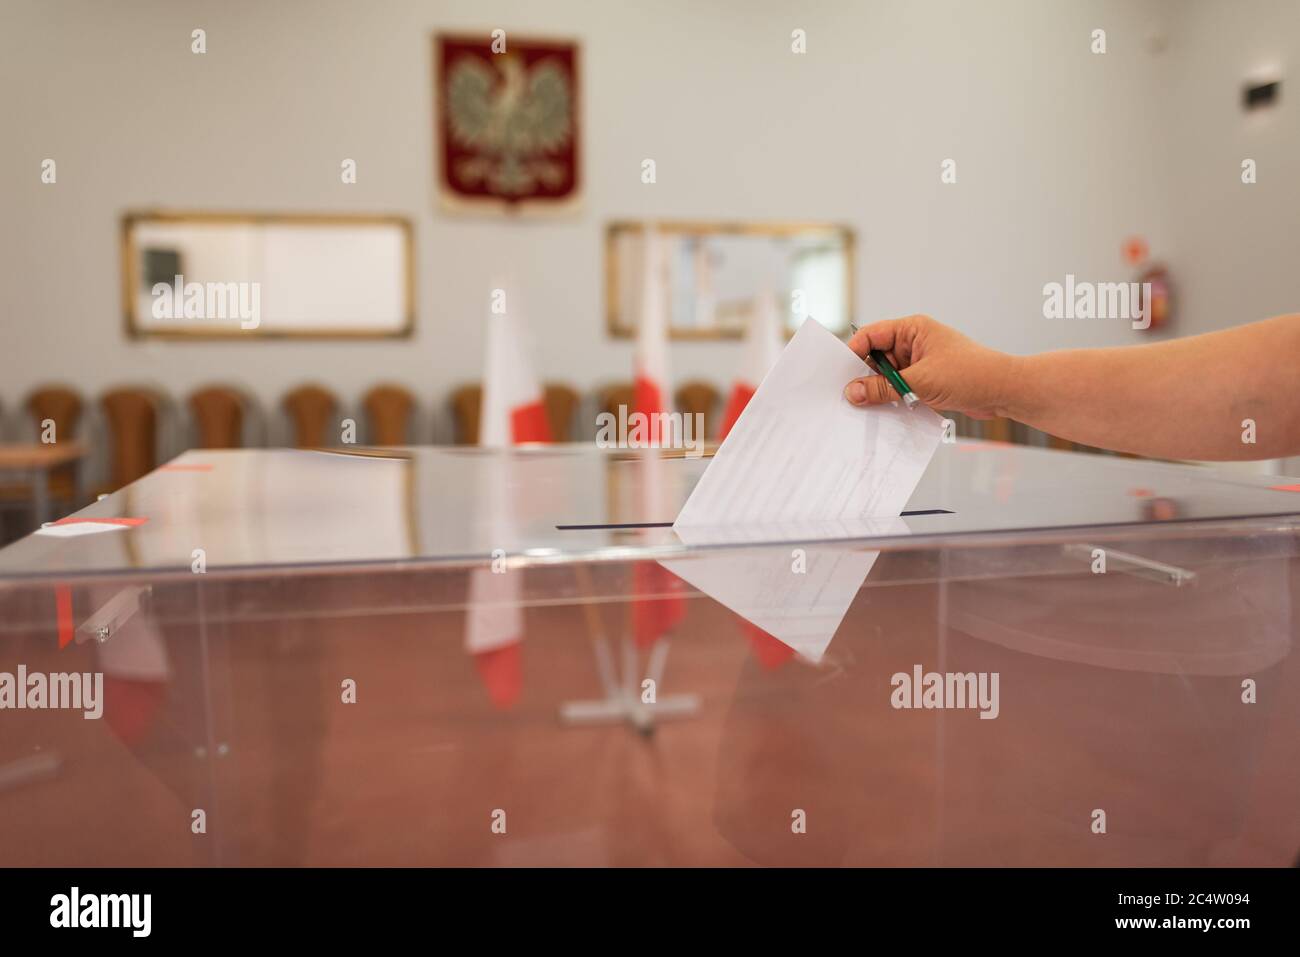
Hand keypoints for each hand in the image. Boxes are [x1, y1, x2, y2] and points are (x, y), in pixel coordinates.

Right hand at [844, 314, 1015, 418]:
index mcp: (912, 329)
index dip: (853, 353)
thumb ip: (883, 388)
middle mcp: (913, 342)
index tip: (840, 374)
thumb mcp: (921, 382)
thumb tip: (852, 393)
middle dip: (864, 376)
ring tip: (867, 408)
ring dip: (879, 392)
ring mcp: (919, 362)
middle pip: (875, 357)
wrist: (1004, 391)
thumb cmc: (971, 374)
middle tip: (849, 396)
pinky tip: (885, 413)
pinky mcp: (925, 380)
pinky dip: (892, 400)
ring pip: (886, 376)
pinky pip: (899, 389)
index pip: (871, 335)